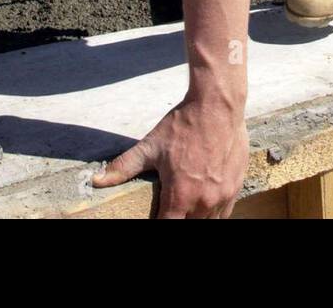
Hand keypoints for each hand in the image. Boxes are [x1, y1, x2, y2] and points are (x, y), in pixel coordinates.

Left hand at [92, 95, 248, 217]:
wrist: (218, 106)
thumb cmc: (184, 125)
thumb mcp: (150, 146)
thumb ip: (123, 167)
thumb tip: (96, 180)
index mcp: (180, 196)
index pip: (167, 227)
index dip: (159, 224)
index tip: (156, 218)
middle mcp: (203, 201)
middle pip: (189, 226)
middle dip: (178, 221)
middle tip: (170, 211)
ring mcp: (222, 195)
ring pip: (210, 222)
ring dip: (197, 219)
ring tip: (186, 210)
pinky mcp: (236, 186)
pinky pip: (225, 212)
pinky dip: (214, 213)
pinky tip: (205, 204)